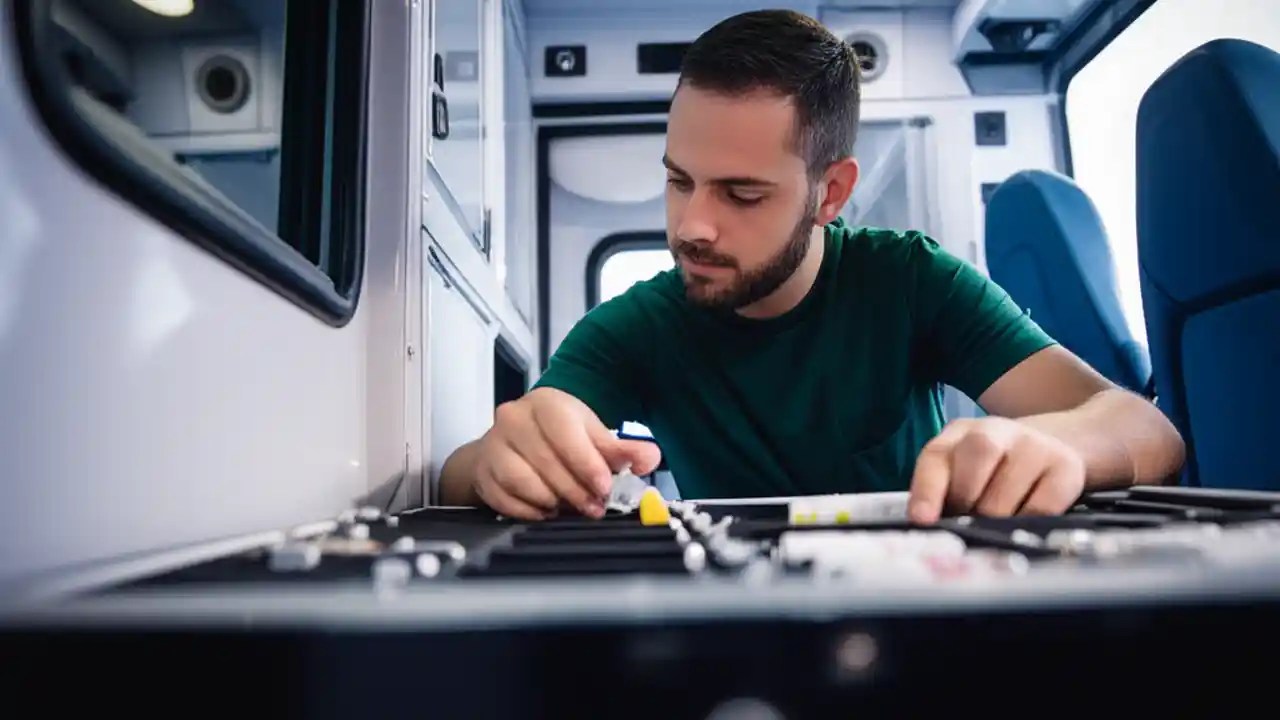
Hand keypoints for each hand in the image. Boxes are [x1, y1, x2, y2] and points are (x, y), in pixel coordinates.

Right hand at [472, 388, 661, 520]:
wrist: (513, 441)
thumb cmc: (558, 438)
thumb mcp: (593, 436)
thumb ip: (624, 449)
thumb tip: (649, 459)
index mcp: (547, 403)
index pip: (566, 432)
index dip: (586, 463)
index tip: (603, 486)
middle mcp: (515, 418)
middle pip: (546, 461)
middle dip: (575, 490)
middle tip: (593, 507)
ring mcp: (494, 444)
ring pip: (522, 480)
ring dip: (551, 501)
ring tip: (568, 507)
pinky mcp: (483, 470)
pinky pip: (505, 498)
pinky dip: (528, 510)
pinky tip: (545, 511)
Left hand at [907, 417, 1085, 523]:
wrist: (1053, 447)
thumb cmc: (995, 473)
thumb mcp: (962, 474)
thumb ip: (944, 495)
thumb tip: (931, 528)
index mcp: (960, 433)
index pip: (936, 455)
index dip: (927, 489)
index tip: (922, 520)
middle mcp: (996, 430)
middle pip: (978, 454)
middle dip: (967, 497)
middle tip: (967, 521)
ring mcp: (1034, 444)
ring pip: (1008, 484)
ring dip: (995, 517)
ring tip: (994, 525)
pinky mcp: (1066, 466)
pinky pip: (1042, 506)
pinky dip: (1026, 522)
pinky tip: (1023, 522)